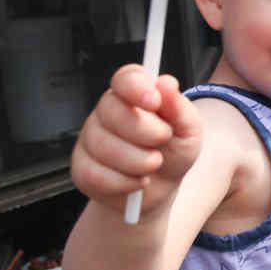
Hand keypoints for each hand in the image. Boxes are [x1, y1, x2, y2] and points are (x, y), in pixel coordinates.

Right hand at [70, 64, 202, 216]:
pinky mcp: (82, 167)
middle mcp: (107, 110)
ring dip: (138, 162)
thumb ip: (179, 107)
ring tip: (154, 164)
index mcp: (134, 93)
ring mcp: (90, 138)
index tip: (154, 101)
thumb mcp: (189, 131)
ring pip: (104, 146)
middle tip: (163, 140)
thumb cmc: (174, 152)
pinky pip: (95, 174)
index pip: (125, 79)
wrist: (160, 190)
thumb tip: (166, 83)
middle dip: (145, 132)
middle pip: (113, 111)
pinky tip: (138, 181)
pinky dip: (124, 183)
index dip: (137, 87)